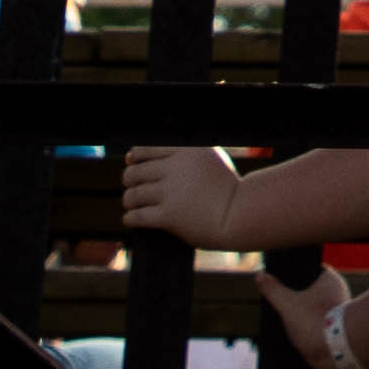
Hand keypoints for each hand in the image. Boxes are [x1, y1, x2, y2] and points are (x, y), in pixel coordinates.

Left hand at [114, 144, 240, 248]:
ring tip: (130, 203)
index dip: (134, 157)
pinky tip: (130, 219)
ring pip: (134, 194)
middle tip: (130, 185)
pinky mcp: (169, 216)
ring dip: (129, 199)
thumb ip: (186, 152)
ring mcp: (172, 192)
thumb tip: (152, 154)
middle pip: (135, 172)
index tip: (131, 162)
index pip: (146, 149)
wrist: (240, 213)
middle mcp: (176, 168)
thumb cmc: (226, 187)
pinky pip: (138, 216)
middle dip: (129, 180)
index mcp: (186, 150)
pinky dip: (130, 218)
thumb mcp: (211, 156)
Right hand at [257, 270, 356, 368]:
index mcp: (330, 279)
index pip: (309, 270)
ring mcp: (337, 311)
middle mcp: (337, 293)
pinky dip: (306, 327)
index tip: (277, 280)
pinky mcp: (335, 329)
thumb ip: (273, 290)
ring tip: (280, 319)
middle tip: (275, 301)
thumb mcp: (288, 304)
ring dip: (299, 315)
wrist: (337, 352)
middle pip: (309, 291)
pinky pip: (316, 324)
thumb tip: (259, 275)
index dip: (292, 275)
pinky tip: (292, 334)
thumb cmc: (315, 321)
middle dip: (294, 298)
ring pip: (312, 309)